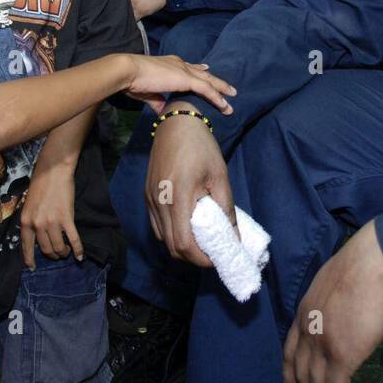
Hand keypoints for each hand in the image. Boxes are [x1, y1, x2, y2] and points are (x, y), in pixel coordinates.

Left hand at [20, 160, 80, 267]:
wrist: (53, 172)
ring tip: (66, 250)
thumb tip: (37, 238)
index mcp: (25, 221)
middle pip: (46, 249)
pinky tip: (79, 256)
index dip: (29, 259)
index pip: (26, 246)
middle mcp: (37, 224)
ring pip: (59, 247)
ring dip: (63, 252)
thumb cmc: (41, 185)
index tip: (32, 268)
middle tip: (58, 253)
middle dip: (53, 255)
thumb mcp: (29, 205)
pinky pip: (73, 239)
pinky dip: (77, 249)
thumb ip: (31, 221)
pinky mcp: (67, 218)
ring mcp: (52, 222)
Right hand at [122, 54, 233, 114]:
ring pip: (209, 81)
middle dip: (217, 82)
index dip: (200, 70)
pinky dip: (216, 97)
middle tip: (230, 89)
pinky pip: (206, 89)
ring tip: (233, 98)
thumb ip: (158, 101)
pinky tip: (224, 104)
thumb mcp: (148, 92)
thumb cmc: (134, 80)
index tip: (207, 69)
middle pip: (204, 74)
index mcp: (171, 64)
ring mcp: (184, 71)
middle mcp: (180, 64)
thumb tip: (162, 111)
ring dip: (222, 90)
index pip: (190, 67)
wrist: (129, 71)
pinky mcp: (186, 79)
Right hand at [145, 106, 232, 267]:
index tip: (217, 257)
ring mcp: (150, 199)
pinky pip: (157, 225)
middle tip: (212, 252)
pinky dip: (172, 233)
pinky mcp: (147, 195)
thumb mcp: (220, 176)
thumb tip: (235, 238)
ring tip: (202, 240)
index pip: (184, 244)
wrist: (175, 123)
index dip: (200, 259)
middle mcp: (159, 201)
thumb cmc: (201, 146)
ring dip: (182, 246)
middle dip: (193, 256)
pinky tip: (188, 226)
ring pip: (163, 238)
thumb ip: (227, 209)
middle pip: (172, 247)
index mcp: (178, 196)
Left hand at [282, 221, 382, 382]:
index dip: (289, 377)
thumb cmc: (363, 266)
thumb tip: (340, 317)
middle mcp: (307, 330)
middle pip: (300, 374)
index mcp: (304, 312)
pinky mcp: (342, 355)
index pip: (288, 353)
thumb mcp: (333, 284)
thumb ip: (329, 306)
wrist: (375, 260)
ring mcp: (322, 344)